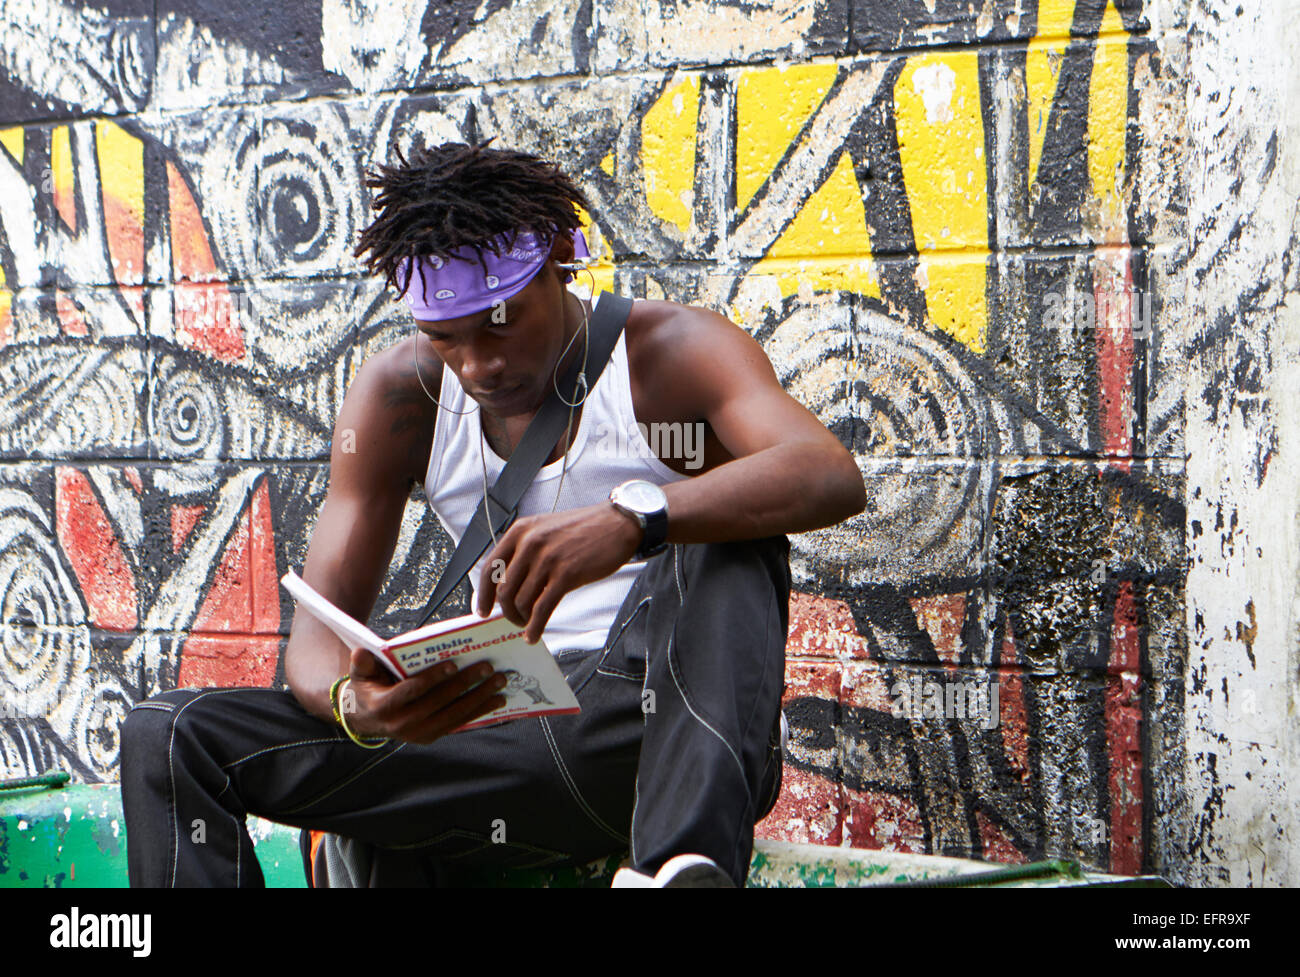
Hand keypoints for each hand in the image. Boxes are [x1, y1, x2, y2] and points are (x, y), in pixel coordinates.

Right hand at [340, 646, 509, 744]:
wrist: (366, 719)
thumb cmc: (367, 688)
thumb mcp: (360, 674)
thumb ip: (362, 663)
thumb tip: (360, 652)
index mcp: (385, 707)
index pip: (412, 691)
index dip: (433, 678)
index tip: (453, 664)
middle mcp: (403, 724)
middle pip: (439, 703)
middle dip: (465, 685)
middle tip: (487, 668)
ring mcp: (418, 733)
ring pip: (453, 716)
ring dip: (479, 699)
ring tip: (499, 683)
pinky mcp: (430, 736)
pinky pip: (457, 724)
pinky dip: (478, 712)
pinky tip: (496, 701)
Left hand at [475, 504, 642, 642]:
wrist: (616, 524)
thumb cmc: (582, 529)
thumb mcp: (545, 530)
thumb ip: (524, 550)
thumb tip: (507, 583)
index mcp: (520, 531)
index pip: (489, 568)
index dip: (483, 594)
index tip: (482, 610)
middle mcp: (530, 543)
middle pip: (504, 590)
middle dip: (506, 612)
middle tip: (512, 620)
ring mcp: (548, 559)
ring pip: (521, 601)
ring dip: (522, 620)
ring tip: (528, 625)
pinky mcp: (566, 574)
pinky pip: (542, 608)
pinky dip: (535, 626)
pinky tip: (535, 634)